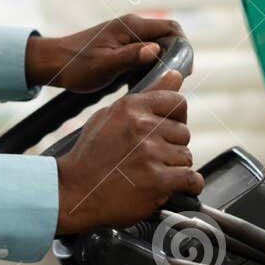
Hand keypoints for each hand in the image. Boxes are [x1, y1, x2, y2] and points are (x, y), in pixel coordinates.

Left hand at [25, 14, 184, 91]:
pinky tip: (134, 85)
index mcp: (132, 26)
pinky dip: (145, 70)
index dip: (183, 48)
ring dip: (157, 67)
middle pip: (168, 39)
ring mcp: (128, 37)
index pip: (172, 29)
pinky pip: (145, 56)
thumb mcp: (104, 65)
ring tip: (148, 85)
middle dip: (171, 60)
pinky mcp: (123, 48)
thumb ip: (130, 57)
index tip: (182, 70)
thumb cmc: (76, 65)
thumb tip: (155, 50)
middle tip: (166, 83)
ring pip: (157, 49)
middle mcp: (133, 27)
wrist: (55, 63)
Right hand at [54, 70, 202, 234]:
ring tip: (152, 173)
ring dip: (175, 167)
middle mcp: (142, 126)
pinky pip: (191, 179)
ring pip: (186, 157)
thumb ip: (147, 94)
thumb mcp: (111, 115)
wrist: (74, 190)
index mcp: (131, 107)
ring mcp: (150, 154)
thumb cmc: (91, 153)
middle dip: (173, 146)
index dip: (176, 119)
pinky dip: (190, 185)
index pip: (178, 102)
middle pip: (184, 133)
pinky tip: (175, 186)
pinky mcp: (157, 181)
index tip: (167, 131)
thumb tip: (176, 74)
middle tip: (153, 157)